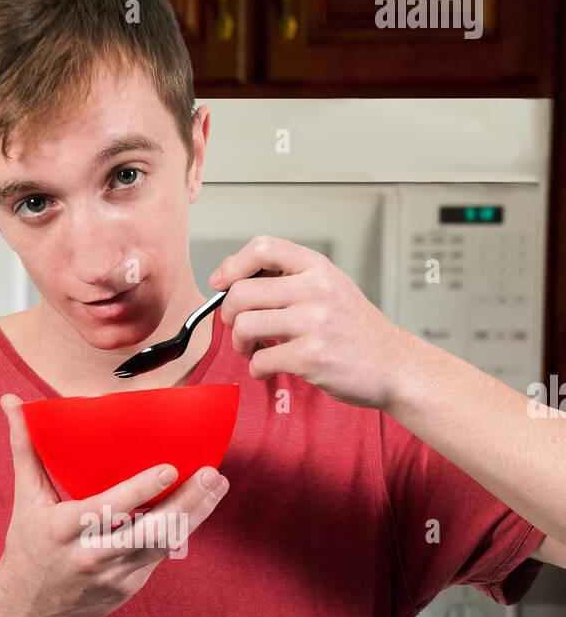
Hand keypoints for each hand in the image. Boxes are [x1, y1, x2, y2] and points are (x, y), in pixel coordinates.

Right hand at [0, 395, 229, 616]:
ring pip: (163, 545)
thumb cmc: (28, 543)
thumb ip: (25, 448)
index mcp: (65, 529)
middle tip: (212, 474)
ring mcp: (113, 576)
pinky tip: (198, 508)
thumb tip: (12, 401)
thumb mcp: (25, 498)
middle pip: (149, 531)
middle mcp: (92, 555)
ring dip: (195, 515)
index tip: (170, 468)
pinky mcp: (127, 588)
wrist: (27, 606)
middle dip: (186, 503)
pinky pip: (159, 556)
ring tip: (217, 486)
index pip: (107, 508)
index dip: (140, 490)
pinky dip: (180, 531)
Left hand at [209, 234, 407, 411]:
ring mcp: (315, 323)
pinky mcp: (313, 356)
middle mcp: (316, 289)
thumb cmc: (356, 330)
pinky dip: (257, 369)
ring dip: (241, 344)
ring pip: (245, 326)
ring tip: (256, 350)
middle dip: (230, 316)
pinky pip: (260, 361)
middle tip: (242, 328)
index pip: (263, 247)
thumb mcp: (328, 288)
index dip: (233, 265)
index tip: (222, 282)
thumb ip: (287, 277)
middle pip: (242, 292)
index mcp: (317, 268)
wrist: (394, 365)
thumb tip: (231, 273)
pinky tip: (270, 368)